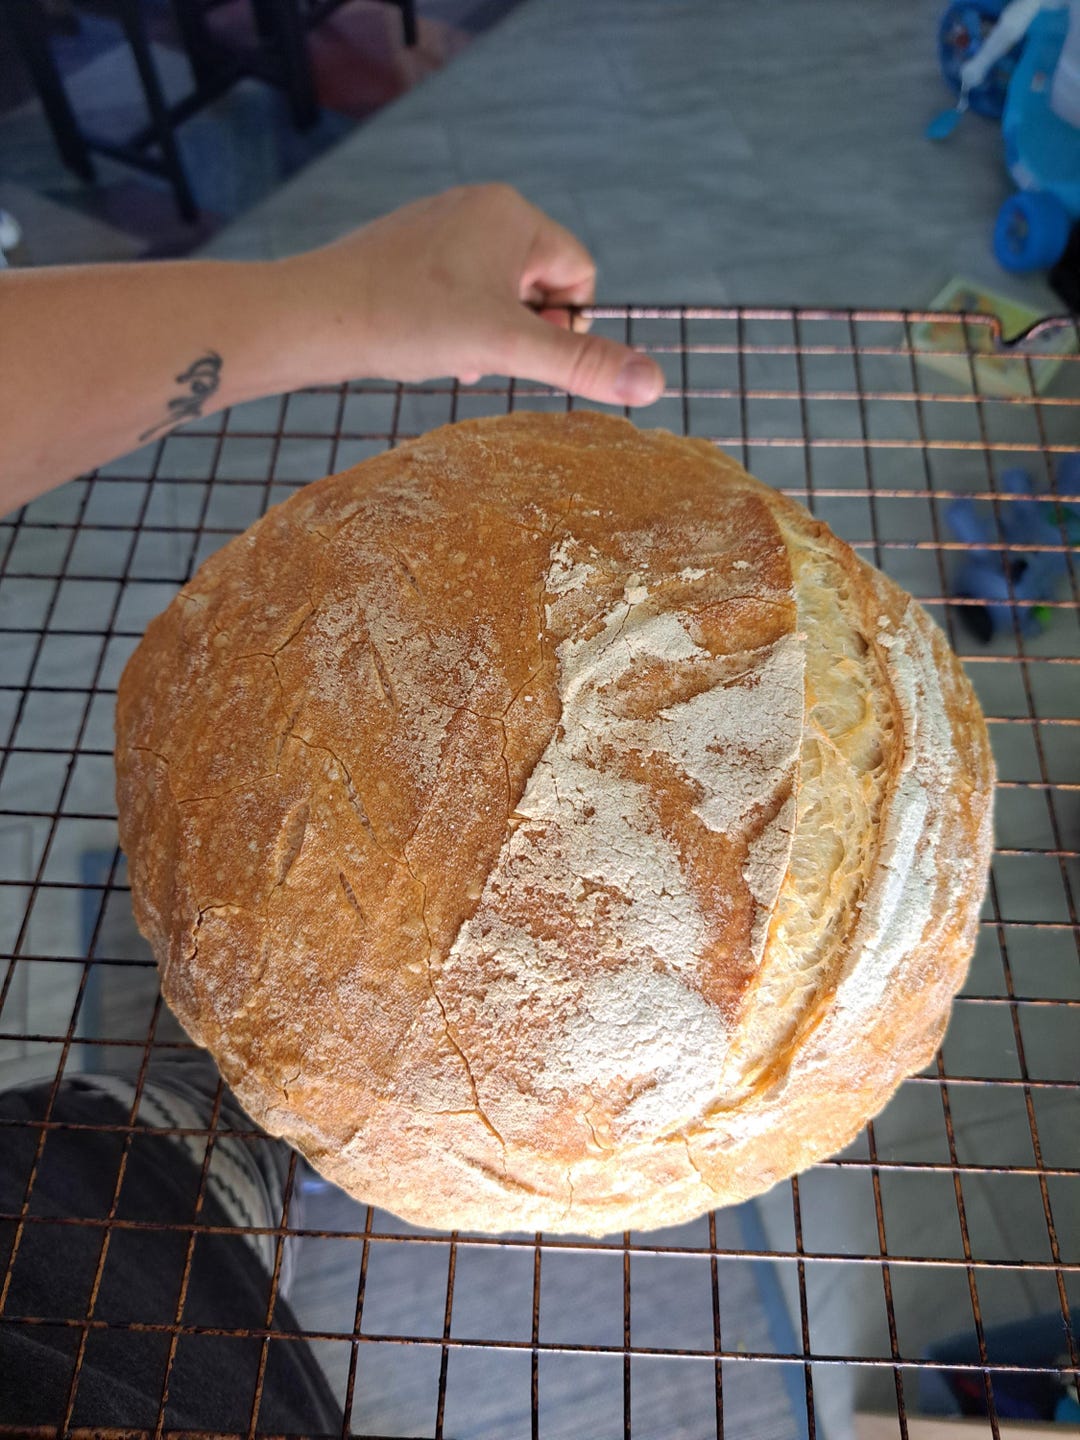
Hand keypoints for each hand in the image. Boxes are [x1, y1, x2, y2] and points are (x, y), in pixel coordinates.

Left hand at [284, 184, 665, 406]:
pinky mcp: (413, 249)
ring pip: (500, 293)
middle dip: (520, 329)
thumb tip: (654, 384)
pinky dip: (456, 322)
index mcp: (513, 213)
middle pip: (540, 284)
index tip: (515, 345)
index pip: (579, 276)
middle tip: (479, 351)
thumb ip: (581, 364)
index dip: (559, 325)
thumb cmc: (408, 320)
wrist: (314, 315)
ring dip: (489, 332)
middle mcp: (481, 205)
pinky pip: (462, 289)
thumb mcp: (506, 347)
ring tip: (450, 349)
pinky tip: (426, 341)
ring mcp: (443, 225)